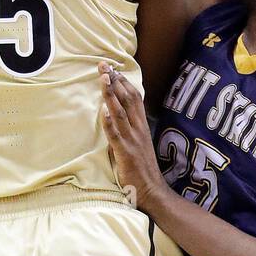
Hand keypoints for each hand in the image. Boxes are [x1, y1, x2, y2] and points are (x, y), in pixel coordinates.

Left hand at [99, 63, 164, 213]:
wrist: (152, 191)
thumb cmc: (142, 169)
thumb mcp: (137, 144)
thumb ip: (127, 130)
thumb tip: (113, 118)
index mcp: (141, 126)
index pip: (134, 97)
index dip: (123, 82)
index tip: (112, 68)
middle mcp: (138, 129)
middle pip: (127, 99)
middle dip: (115, 80)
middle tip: (104, 65)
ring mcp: (132, 140)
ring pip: (120, 112)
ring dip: (110, 94)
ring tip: (103, 78)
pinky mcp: (126, 153)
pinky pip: (116, 135)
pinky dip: (109, 122)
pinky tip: (102, 110)